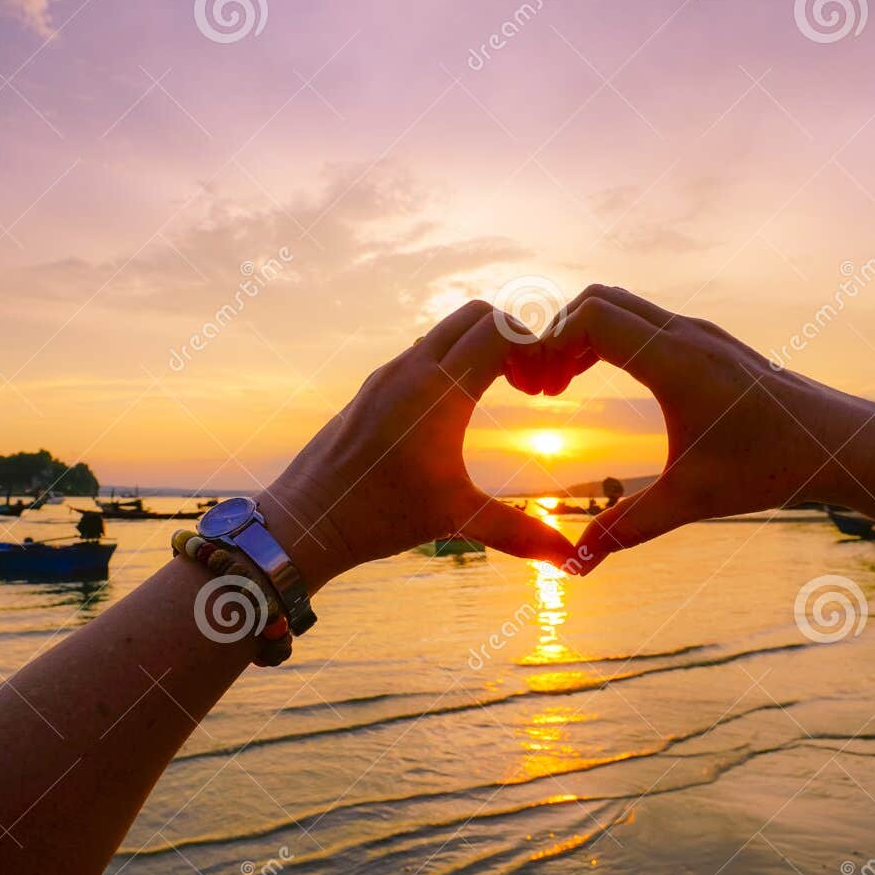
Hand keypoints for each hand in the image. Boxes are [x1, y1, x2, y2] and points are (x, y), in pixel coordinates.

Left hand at [261, 300, 576, 586]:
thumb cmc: (378, 516)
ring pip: (445, 333)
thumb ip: (518, 532)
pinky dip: (451, 361)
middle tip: (531, 383)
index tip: (548, 386)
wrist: (305, 519)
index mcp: (438, 390)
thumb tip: (570, 560)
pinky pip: (421, 353)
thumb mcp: (455, 518)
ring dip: (480, 347)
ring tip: (502, 392)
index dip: (536, 345)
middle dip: (513, 336)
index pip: (500, 330)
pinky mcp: (372, 389)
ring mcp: (387, 375)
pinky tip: (459, 407)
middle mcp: (411, 369)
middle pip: (476, 315)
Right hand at [514, 285, 874, 571]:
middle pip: (597, 300)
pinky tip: (601, 379)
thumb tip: (576, 566)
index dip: (548, 342)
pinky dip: (609, 337)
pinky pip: (643, 319)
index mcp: (675, 362)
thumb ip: (628, 527)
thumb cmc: (772, 467)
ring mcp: (699, 334)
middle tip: (540, 385)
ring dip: (581, 334)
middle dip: (555, 333)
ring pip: (621, 306)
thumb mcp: (693, 500)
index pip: (590, 317)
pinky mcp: (708, 343)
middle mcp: (686, 335)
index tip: (534, 388)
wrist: (842, 443)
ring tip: (560, 383)